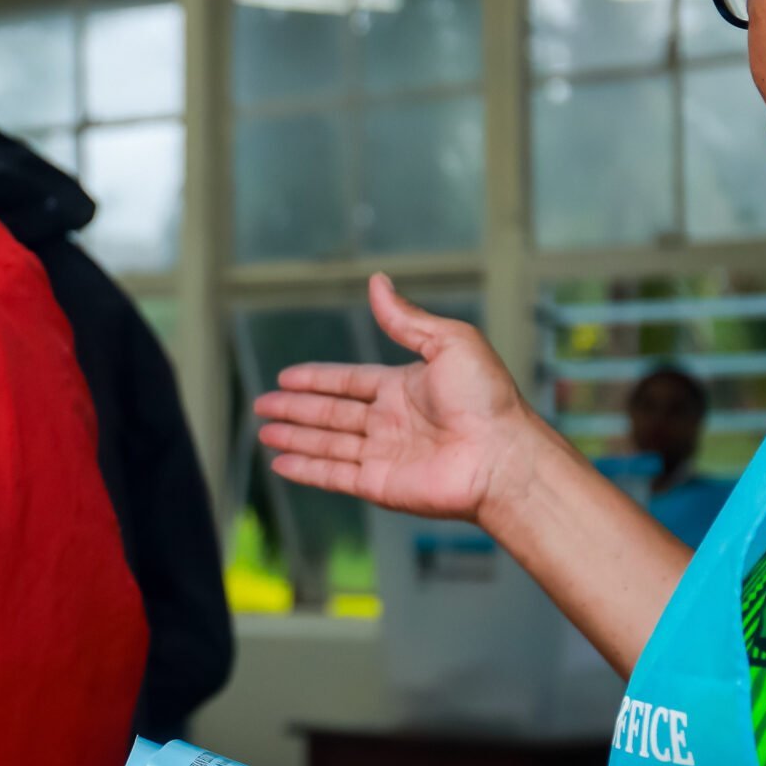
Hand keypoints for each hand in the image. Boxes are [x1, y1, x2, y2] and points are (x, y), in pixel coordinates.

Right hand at [255, 274, 540, 523]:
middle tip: (262, 406)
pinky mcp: (378, 484)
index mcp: (404, 388)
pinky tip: (280, 465)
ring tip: (264, 433)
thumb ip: (406, 319)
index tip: (286, 376)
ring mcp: (383, 455)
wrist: (502, 457)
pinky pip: (333, 475)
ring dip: (294, 438)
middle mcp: (391, 422)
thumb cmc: (487, 398)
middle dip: (295, 408)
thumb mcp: (450, 342)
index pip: (349, 381)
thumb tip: (378, 281)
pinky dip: (305, 471)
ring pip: (326, 444)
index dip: (316, 378)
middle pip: (330, 413)